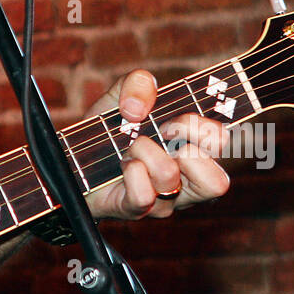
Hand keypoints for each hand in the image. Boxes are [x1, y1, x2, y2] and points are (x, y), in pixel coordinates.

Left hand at [84, 69, 230, 220]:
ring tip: (130, 148)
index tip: (171, 118)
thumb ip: (137, 83)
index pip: (220, 142)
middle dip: (184, 144)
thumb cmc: (109, 131)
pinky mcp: (134, 210)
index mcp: (193, 151)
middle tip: (162, 133)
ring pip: (170, 177)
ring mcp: (162, 201)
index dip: (198, 125)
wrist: (74, 158)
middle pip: (217, 183)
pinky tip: (122, 164)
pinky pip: (143, 196)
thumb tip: (138, 107)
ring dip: (144, 151)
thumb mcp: (121, 96)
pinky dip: (130, 171)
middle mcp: (185, 182)